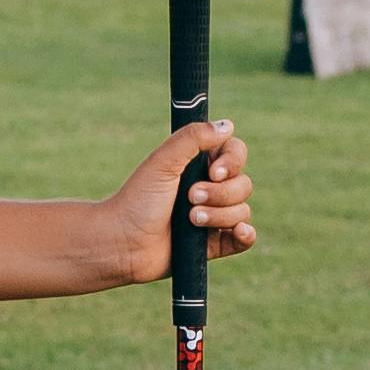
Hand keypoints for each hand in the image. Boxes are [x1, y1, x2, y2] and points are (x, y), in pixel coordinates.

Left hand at [98, 123, 252, 282]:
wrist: (123, 243)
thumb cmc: (138, 199)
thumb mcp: (163, 161)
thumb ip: (193, 138)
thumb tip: (228, 125)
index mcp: (198, 164)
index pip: (236, 154)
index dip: (232, 163)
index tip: (214, 172)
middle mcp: (210, 188)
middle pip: (243, 185)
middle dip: (219, 194)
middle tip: (189, 198)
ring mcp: (214, 216)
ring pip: (242, 211)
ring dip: (218, 215)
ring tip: (191, 220)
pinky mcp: (214, 243)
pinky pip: (244, 238)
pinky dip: (246, 235)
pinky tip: (239, 231)